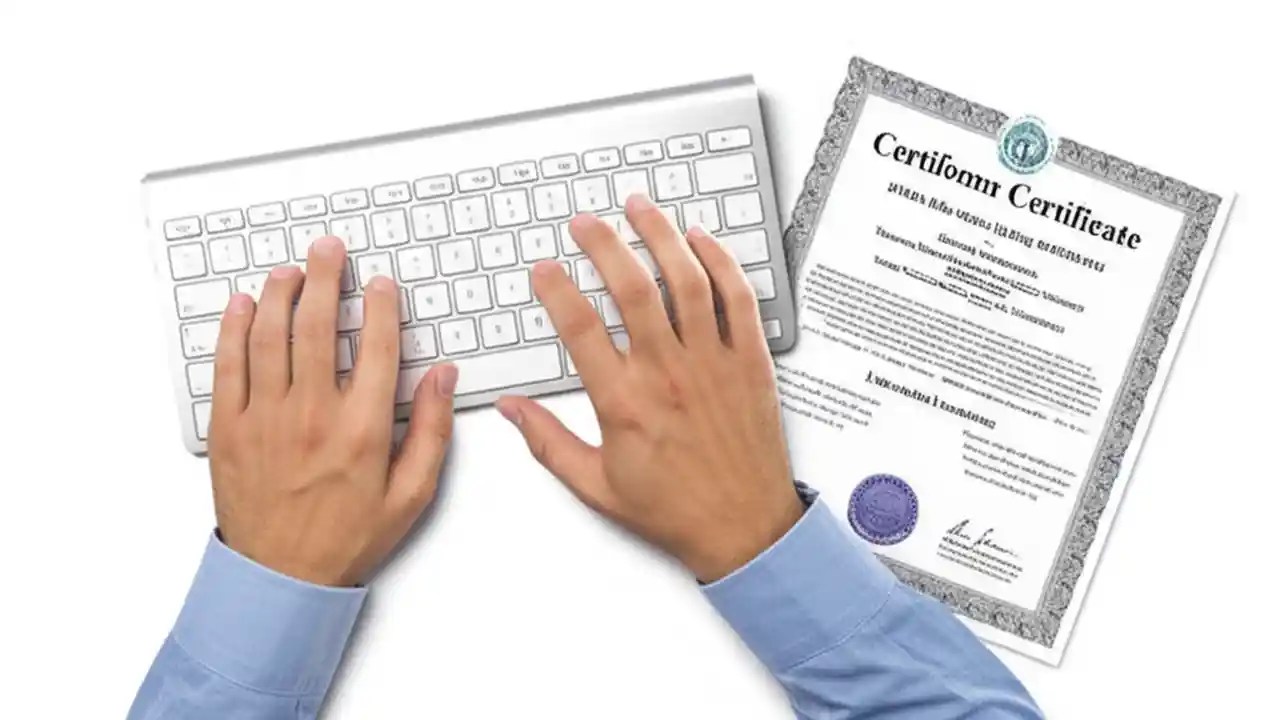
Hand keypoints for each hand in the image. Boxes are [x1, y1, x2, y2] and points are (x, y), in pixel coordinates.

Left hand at [206, 236, 456, 586]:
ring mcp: (266, 419)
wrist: (280, 579)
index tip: (382, 283)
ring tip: (292, 269)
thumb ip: (432, 431)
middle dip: (327, 278)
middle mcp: (313, 416)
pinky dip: (234, 327)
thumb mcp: (411, 494)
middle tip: (330, 248)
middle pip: (320, 327)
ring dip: (281, 293)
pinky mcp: (229, 428)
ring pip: (271, 336)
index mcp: (362, 431)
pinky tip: (243, 304)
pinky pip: (228, 364)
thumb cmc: (346, 538)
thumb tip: (444, 377)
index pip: (379, 349)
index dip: (383, 307)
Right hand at [496, 196, 803, 582]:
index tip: (544, 268)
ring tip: (640, 208)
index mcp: (625, 403)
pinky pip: (738, 299)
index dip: (556, 289)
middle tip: (586, 222)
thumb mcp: (596, 485)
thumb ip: (548, 442)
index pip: (579, 328)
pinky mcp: (751, 363)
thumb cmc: (674, 510)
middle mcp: (669, 375)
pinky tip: (701, 241)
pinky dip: (721, 263)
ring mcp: (714, 364)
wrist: (744, 530)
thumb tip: (510, 410)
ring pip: (687, 282)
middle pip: (632, 289)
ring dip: (661, 237)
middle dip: (604, 244)